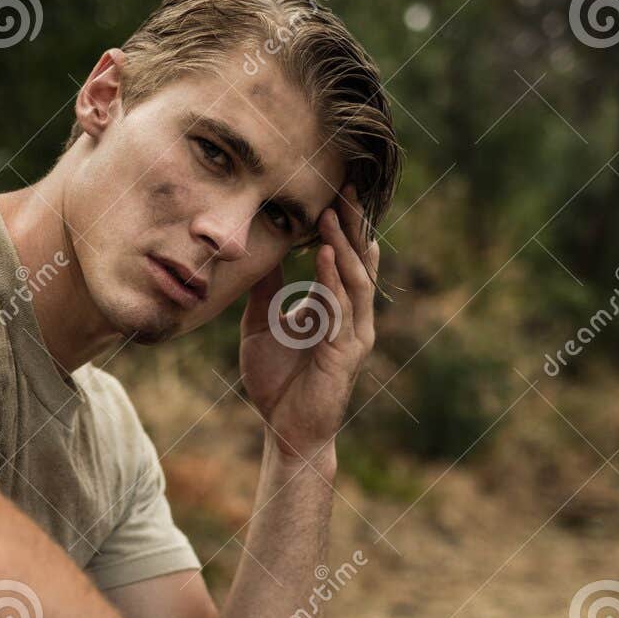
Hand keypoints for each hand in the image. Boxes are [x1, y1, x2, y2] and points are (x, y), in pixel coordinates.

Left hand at [239, 184, 379, 462]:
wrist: (285, 430)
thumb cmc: (276, 382)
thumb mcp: (261, 324)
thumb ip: (266, 289)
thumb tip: (259, 250)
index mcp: (336, 308)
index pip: (345, 258)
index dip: (343, 226)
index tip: (335, 189)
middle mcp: (352, 317)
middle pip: (359, 261)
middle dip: (353, 224)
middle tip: (346, 186)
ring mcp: (354, 334)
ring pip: (355, 280)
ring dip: (342, 246)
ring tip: (331, 214)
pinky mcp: (345, 352)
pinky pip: (341, 308)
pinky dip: (331, 279)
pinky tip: (321, 255)